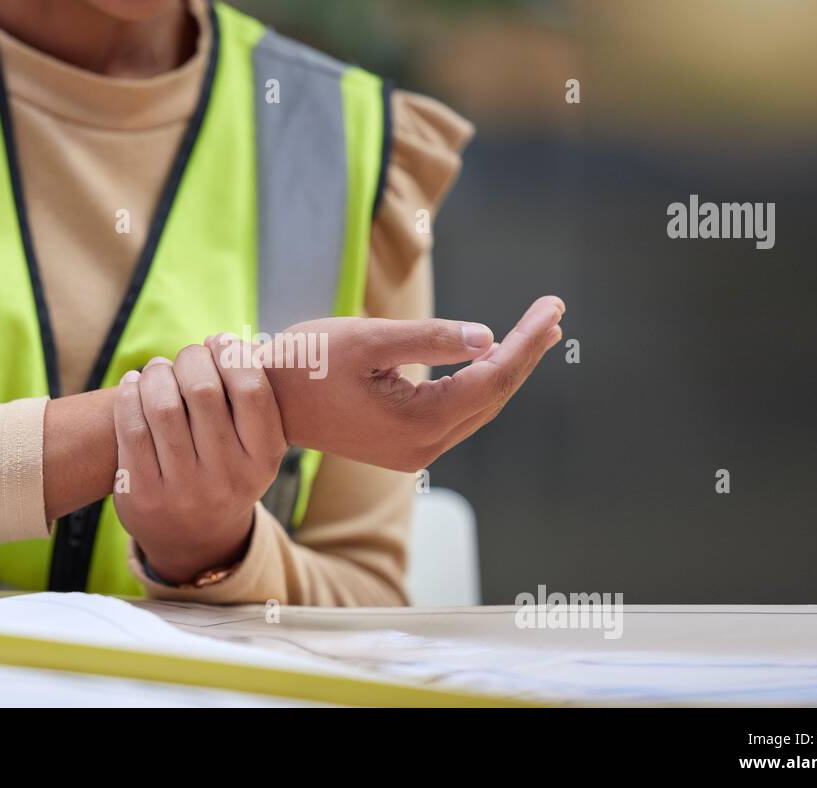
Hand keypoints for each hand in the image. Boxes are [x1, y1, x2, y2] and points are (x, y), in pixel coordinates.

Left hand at [111, 344, 286, 583]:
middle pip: (202, 389)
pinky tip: (134, 386)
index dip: (232, 353)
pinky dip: (129, 395)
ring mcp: (183, 489)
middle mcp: (227, 477)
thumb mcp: (255, 446)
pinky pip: (130, 427)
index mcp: (263, 459)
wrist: (196, 538)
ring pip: (162, 404)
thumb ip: (250, 399)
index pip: (252, 389)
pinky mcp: (142, 494)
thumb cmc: (227, 468)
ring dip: (156, 373)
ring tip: (157, 370)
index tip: (218, 342)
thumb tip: (227, 341)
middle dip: (190, 358)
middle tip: (186, 357)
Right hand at [209, 296, 564, 472]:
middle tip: (553, 314)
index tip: (553, 306)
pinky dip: (478, 385)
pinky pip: (455, 414)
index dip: (526, 341)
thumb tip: (489, 338)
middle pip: (492, 397)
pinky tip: (489, 361)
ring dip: (505, 370)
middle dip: (525, 354)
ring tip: (536, 335)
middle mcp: (422, 447)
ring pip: (476, 408)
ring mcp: (413, 452)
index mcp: (419, 422)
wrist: (263, 402)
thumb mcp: (369, 338)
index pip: (492, 378)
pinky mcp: (402, 446)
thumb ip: (431, 338)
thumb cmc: (307, 362)